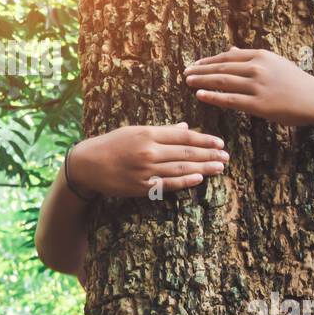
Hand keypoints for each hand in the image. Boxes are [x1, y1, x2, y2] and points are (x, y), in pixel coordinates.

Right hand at [68, 123, 228, 198]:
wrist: (87, 165)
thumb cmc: (111, 144)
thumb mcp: (135, 131)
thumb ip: (162, 130)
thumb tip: (186, 128)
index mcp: (148, 134)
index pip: (183, 136)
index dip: (204, 139)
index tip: (219, 142)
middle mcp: (148, 151)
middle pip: (186, 152)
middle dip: (209, 154)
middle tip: (226, 156)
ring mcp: (145, 170)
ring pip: (181, 168)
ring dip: (203, 168)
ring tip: (219, 167)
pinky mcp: (141, 186)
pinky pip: (168, 184)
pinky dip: (185, 181)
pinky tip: (199, 178)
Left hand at [184, 48, 313, 125]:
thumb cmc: (294, 82)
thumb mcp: (274, 63)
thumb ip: (250, 57)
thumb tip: (230, 49)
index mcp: (260, 55)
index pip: (227, 57)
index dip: (208, 61)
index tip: (193, 64)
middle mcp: (257, 68)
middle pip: (221, 68)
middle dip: (200, 70)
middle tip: (185, 72)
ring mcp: (258, 86)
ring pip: (223, 82)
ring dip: (202, 82)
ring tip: (188, 82)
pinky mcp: (259, 104)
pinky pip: (231, 100)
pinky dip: (213, 97)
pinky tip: (200, 96)